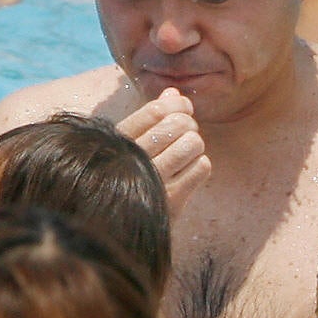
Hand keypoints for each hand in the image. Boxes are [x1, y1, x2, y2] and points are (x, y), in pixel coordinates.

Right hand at [118, 87, 212, 202]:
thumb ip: (149, 116)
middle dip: (188, 125)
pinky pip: (202, 168)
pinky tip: (187, 171)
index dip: (176, 104)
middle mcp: (132, 158)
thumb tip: (172, 91)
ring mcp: (153, 180)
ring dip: (194, 145)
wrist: (115, 225)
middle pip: (178, 125)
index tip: (183, 107)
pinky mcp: (172, 200)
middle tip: (184, 133)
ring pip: (192, 144)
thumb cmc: (123, 174)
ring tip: (185, 153)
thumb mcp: (126, 143)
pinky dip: (199, 166)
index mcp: (117, 141)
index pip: (154, 111)